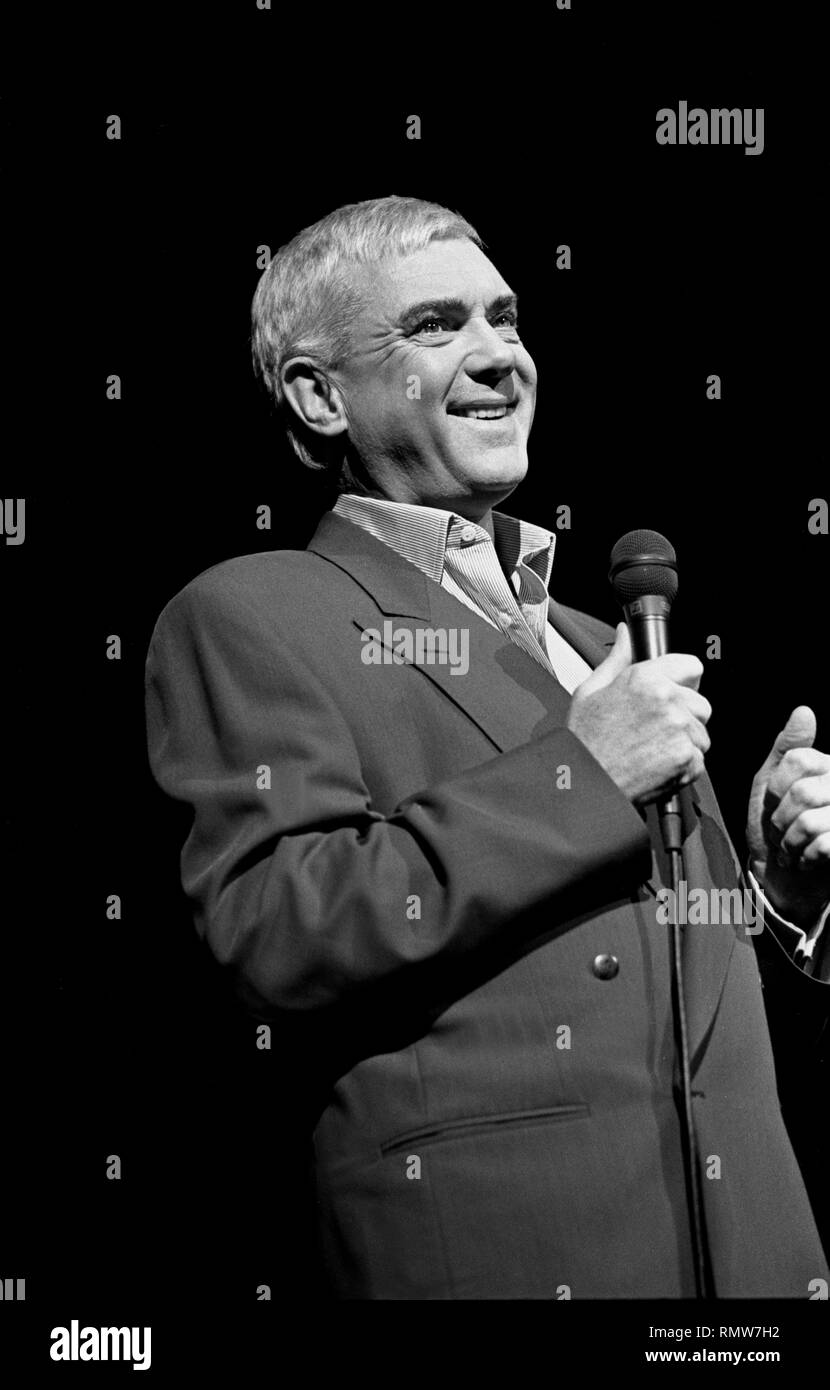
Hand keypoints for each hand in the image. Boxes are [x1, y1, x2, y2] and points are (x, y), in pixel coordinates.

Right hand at [567, 622, 711, 805]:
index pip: (692, 666)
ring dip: (684, 744)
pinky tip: (657, 766)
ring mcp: (679, 729)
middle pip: (700, 704)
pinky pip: (699, 760)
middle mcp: (667, 700)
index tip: (675, 694)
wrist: (587, 784)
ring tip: (652, 751)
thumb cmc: (586, 742)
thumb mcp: (591, 691)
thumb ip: (617, 659)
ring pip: (701, 734)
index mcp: (645, 678)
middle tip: (655, 731)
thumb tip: (625, 634)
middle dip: (685, 717)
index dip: (684, 682)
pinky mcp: (687, 757)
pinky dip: (683, 767)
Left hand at [747, 706, 829, 927]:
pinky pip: (823, 842)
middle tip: (781, 833)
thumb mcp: (769, 784)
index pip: (798, 760)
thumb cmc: (774, 829)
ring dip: (791, 842)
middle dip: (781, 820)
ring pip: (811, 820)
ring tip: (793, 849)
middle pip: (803, 792)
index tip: (773, 804)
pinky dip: (805, 857)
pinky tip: (807, 860)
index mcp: (827, 767)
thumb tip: (805, 711)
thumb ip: (787, 750)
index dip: (776, 786)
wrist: (781, 879)